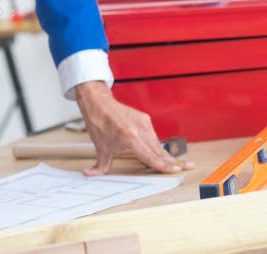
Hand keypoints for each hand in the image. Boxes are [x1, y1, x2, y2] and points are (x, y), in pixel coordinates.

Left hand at [74, 81, 194, 175]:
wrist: (98, 103)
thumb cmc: (99, 123)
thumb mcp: (100, 148)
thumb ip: (99, 166)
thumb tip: (89, 174)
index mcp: (130, 139)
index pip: (152, 157)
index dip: (165, 166)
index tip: (176, 171)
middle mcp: (140, 130)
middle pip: (160, 151)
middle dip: (175, 161)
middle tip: (188, 167)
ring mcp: (144, 123)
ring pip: (158, 143)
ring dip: (166, 154)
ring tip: (177, 163)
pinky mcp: (145, 119)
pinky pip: (153, 135)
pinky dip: (156, 144)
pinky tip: (160, 152)